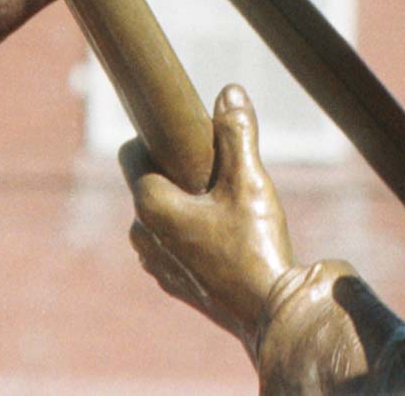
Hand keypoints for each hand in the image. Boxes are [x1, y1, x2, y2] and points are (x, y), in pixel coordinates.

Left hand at [122, 85, 297, 348]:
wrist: (271, 312)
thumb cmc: (255, 245)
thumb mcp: (249, 180)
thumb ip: (237, 133)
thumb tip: (229, 91)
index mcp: (150, 207)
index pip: (132, 154)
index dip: (157, 137)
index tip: (187, 131)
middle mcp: (142, 237)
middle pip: (150, 183)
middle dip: (178, 171)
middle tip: (220, 170)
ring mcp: (156, 265)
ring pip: (162, 216)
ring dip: (187, 205)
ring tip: (228, 205)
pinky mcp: (174, 284)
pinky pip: (174, 244)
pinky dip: (193, 233)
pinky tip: (227, 235)